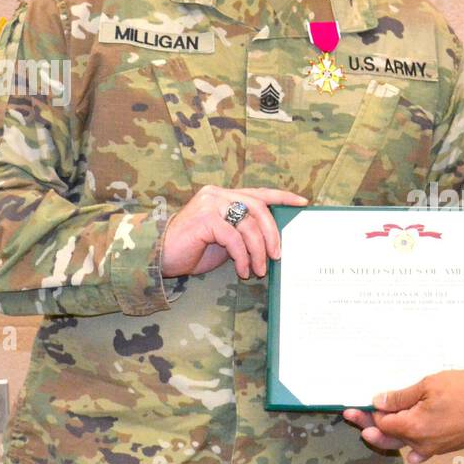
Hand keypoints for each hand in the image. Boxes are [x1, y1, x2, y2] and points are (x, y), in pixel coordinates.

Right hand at [161, 185, 307, 278]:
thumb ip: (244, 233)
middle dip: (272, 233)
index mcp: (224, 196)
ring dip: (258, 251)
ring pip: (248, 225)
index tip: (302, 203)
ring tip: (258, 269)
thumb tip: (273, 242)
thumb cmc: (193, 249)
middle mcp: (218, 195)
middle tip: (277, 255)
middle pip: (258, 208)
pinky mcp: (204, 220)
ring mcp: (210, 205)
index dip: (282, 197)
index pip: (258, 193)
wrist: (161, 257)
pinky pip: (234, 238)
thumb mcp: (226, 239)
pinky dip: (242, 257)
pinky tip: (242, 270)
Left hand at [349, 370, 463, 463]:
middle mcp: (421, 443)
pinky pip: (424, 452)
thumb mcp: (430, 385)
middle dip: (369, 426)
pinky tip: (409, 449)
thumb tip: (379, 402)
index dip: (370, 412)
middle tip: (352, 417)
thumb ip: (401, 396)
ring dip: (389, 435)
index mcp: (413, 427)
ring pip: (404, 444)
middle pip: (388, 436)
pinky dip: (413, 449)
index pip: (383, 422)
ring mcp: (435, 448)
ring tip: (373, 428)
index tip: (356, 406)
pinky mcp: (448, 447)